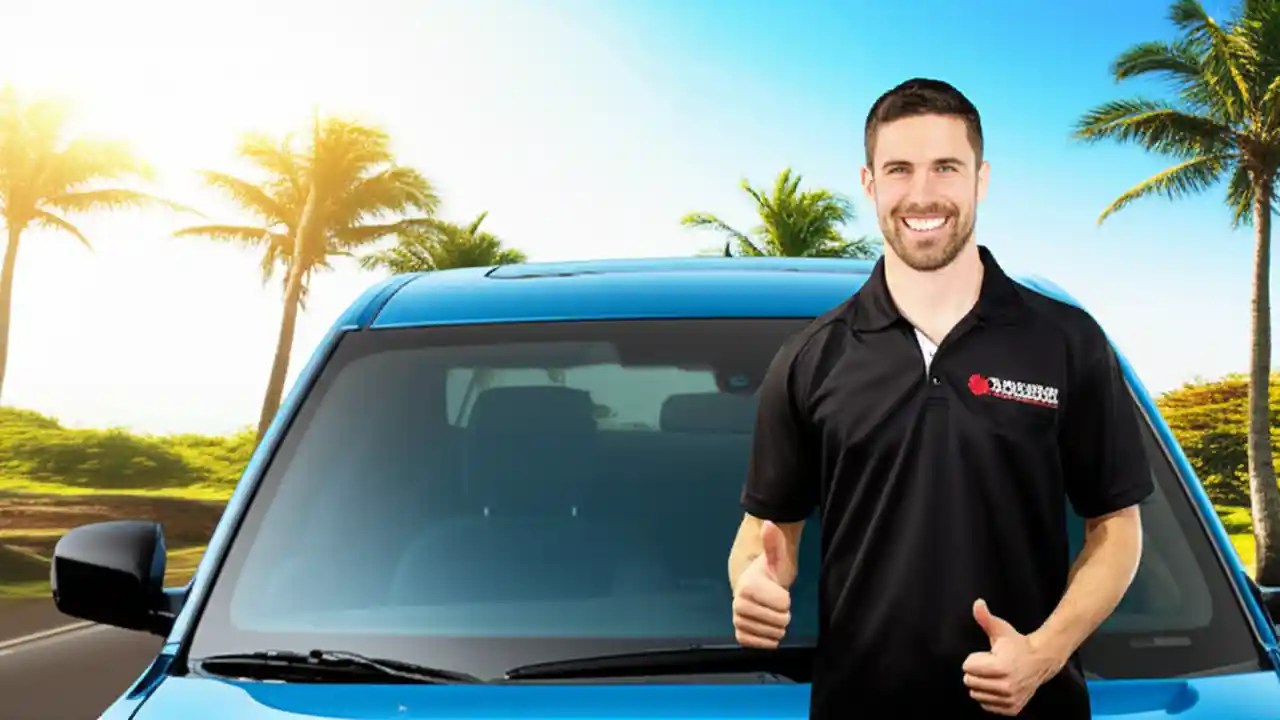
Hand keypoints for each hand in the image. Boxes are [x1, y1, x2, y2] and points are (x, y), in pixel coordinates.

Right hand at [732, 520, 794, 648]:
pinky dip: (768, 639)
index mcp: (748, 586)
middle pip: (780, 622)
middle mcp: (739, 604)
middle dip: (783, 614)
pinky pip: (760, 645)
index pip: (784, 605)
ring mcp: (737, 620)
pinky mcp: (739, 634)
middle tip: (774, 603)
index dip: (786, 599)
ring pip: (773, 635)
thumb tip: (769, 523)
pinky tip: (766, 627)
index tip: (777, 590)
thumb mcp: (776, 557)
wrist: (756, 588)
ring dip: (777, 626)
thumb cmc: (770, 573)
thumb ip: (773, 542)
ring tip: (770, 613)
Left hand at [961, 599, 1062, 715]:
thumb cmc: (1017, 644)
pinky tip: (999, 685)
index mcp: (1000, 668)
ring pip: (976, 695)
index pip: (967, 667)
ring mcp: (1010, 699)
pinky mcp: (1012, 708)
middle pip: (970, 682)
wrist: (1041, 660)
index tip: (988, 655)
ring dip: (982, 684)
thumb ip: (985, 618)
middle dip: (976, 672)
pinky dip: (989, 696)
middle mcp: (1006, 686)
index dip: (974, 659)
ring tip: (995, 675)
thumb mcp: (1000, 629)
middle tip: (990, 665)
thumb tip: (977, 603)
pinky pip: (986, 705)